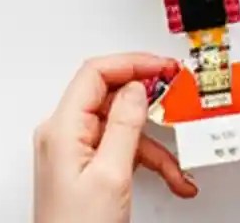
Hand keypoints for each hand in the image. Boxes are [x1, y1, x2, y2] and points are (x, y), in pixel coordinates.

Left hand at [34, 53, 198, 222]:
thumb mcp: (111, 174)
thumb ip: (125, 125)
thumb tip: (136, 88)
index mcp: (61, 128)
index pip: (95, 73)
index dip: (132, 63)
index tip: (163, 66)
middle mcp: (63, 135)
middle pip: (110, 97)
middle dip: (149, 105)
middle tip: (177, 97)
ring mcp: (73, 152)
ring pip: (122, 128)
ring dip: (156, 145)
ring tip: (178, 167)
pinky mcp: (84, 169)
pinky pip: (120, 150)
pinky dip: (147, 161)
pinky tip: (169, 177)